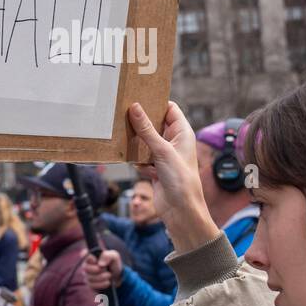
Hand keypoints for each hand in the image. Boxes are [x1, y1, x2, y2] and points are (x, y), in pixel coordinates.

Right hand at [83, 249, 122, 290]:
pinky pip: (92, 285)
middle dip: (99, 270)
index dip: (91, 259)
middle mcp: (86, 265)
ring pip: (89, 278)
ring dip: (102, 277)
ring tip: (109, 275)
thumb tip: (100, 264)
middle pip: (86, 268)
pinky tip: (107, 282)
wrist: (116, 276)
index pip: (84, 255)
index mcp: (91, 256)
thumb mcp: (114, 256)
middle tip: (106, 270)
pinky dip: (101, 284)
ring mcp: (86, 275)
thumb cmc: (113, 264)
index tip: (98, 261)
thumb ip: (107, 256)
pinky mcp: (89, 284)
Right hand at [128, 101, 217, 251]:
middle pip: (154, 124)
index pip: (169, 109)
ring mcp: (164, 155)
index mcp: (182, 132)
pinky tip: (145, 171)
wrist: (181, 210)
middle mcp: (174, 141)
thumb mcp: (161, 150)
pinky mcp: (156, 168)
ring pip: (145, 142)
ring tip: (129, 143)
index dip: (155, 101)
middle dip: (141, 124)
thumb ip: (146, 129)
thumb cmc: (180, 179)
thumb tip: (135, 107)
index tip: (137, 95)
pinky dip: (140, 163)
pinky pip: (142, 158)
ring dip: (138, 145)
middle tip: (124, 114)